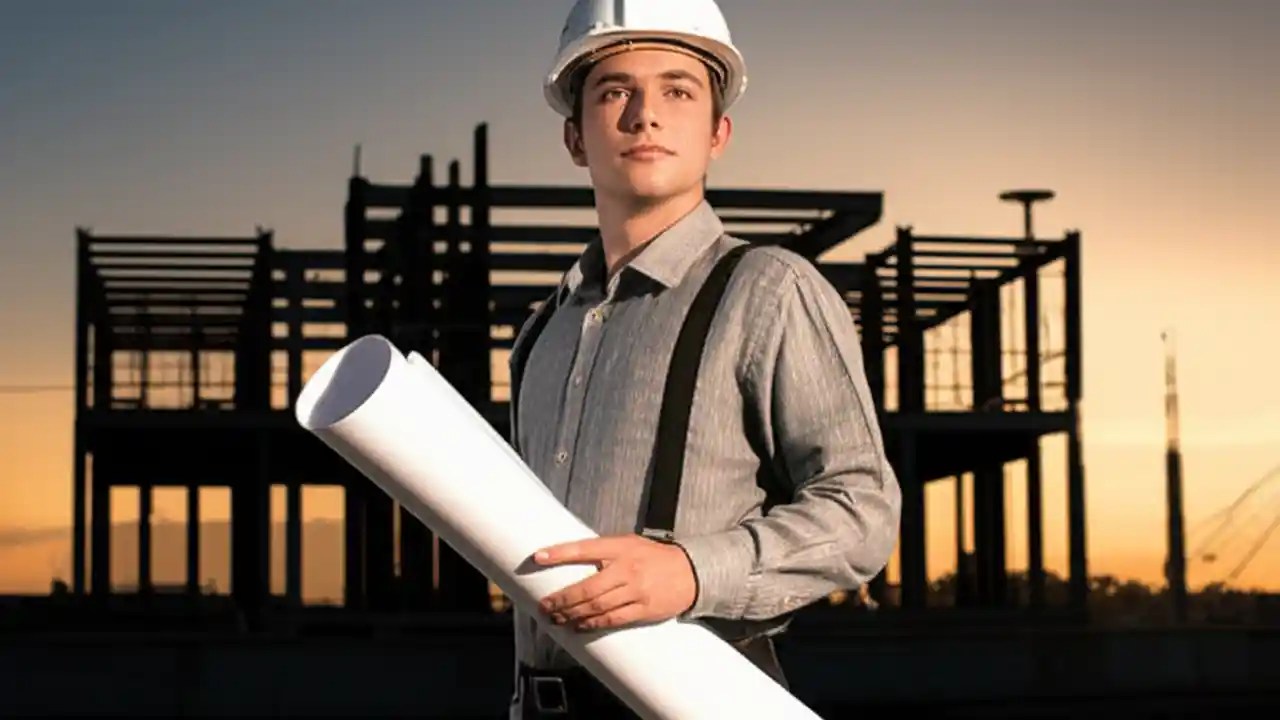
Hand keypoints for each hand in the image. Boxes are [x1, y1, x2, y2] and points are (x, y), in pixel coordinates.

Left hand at [532, 534, 696, 631]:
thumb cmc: (654, 556)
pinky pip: (613, 619)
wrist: (691, 572)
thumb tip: (571, 559)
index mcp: (621, 548)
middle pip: (587, 588)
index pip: (585, 548)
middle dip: (561, 599)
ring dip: (572, 615)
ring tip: (556, 618)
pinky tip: (579, 626)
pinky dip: (593, 624)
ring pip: (597, 607)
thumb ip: (605, 551)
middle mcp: (627, 569)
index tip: (538, 557)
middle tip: (544, 606)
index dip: (560, 553)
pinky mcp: (644, 609)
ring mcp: (636, 591)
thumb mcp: (630, 544)